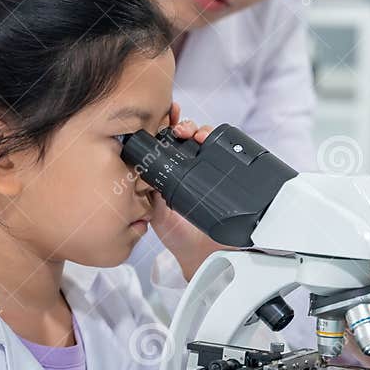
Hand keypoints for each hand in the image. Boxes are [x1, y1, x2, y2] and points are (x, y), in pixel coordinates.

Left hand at [148, 107, 231, 280]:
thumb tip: (144, 170)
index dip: (165, 126)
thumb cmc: (178, 236)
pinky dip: (217, 140)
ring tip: (193, 133)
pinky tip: (208, 138)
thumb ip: (151, 192)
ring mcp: (207, 172)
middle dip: (182, 125)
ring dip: (198, 130)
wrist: (204, 254)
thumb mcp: (157, 211)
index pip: (166, 143)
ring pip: (203, 140)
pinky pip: (223, 152)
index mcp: (168, 174)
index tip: (164, 115)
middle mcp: (188, 169)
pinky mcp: (225, 176)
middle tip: (179, 127)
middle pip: (186, 137)